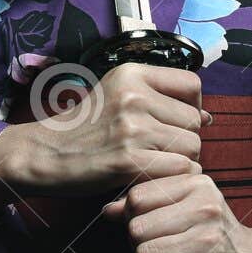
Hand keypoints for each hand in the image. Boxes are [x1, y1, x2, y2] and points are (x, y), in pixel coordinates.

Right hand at [0, 62, 211, 202]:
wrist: (43, 154)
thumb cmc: (83, 128)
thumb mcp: (116, 95)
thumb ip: (159, 99)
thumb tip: (208, 116)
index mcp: (132, 74)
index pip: (192, 84)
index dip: (193, 106)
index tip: (176, 122)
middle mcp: (134, 96)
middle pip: (195, 121)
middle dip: (184, 139)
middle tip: (159, 150)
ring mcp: (132, 128)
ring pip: (191, 147)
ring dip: (179, 161)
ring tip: (153, 164)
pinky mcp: (129, 160)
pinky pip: (178, 169)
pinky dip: (171, 178)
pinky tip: (151, 177)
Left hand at [101, 173, 251, 252]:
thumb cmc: (213, 233)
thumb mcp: (185, 206)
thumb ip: (147, 204)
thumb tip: (107, 210)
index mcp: (197, 185)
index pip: (137, 197)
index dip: (132, 216)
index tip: (146, 226)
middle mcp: (205, 208)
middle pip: (137, 228)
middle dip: (138, 245)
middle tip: (154, 250)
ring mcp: (210, 240)